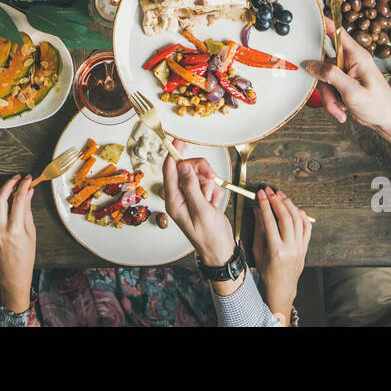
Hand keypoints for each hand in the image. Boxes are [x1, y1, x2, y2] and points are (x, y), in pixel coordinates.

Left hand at [0, 175, 35, 313]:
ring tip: (9, 186)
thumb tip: (28, 193)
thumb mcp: (31, 233)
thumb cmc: (25, 257)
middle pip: (1, 198)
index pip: (18, 200)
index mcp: (15, 230)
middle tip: (17, 178)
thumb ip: (27, 210)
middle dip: (9, 184)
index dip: (23, 186)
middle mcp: (0, 229)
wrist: (12, 274)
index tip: (28, 179)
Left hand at [163, 141, 234, 266]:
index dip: (173, 153)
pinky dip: (214, 190)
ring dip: (209, 183)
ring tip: (212, 199)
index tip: (178, 140)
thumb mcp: (201, 210)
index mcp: (173, 200)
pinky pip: (207, 183)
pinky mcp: (200, 198)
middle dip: (201, 170)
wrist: (221, 249)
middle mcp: (179, 197)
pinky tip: (214, 202)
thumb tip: (183, 166)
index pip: (170, 170)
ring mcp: (190, 197)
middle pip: (187, 169)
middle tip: (211, 176)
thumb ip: (191, 187)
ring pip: (198, 175)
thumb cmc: (209, 236)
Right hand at [252, 187, 311, 321]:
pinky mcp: (305, 247)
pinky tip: (294, 208)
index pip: (270, 221)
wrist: (282, 287)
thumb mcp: (258, 251)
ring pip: (297, 220)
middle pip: (285, 218)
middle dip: (277, 201)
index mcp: (276, 250)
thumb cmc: (268, 272)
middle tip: (270, 192)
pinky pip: (307, 227)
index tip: (261, 195)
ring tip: (281, 196)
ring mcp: (300, 247)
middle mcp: (290, 248)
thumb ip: (259, 229)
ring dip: (289, 205)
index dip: (265, 205)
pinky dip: (301, 215)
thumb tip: (258, 211)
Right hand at [304, 16, 390, 150]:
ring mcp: (347, 71)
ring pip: (325, 79)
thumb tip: (312, 65)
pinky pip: (328, 87)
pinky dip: (332, 100)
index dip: (324, 23)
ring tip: (340, 108)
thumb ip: (331, 76)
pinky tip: (342, 109)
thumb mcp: (353, 91)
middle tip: (332, 98)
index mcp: (358, 56)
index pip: (337, 32)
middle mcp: (351, 61)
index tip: (310, 16)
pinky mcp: (344, 82)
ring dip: (329, 97)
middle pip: (325, 63)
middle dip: (325, 85)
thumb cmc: (379, 105)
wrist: (386, 120)